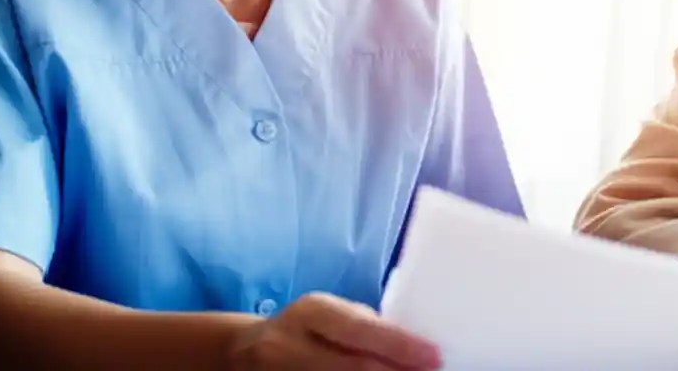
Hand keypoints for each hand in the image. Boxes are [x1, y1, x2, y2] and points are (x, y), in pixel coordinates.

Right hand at [225, 293, 440, 370]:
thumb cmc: (307, 329)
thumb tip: (417, 348)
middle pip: (352, 368)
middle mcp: (287, 345)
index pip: (359, 330)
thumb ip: (367, 327)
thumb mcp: (331, 315)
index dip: (398, 345)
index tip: (434, 357)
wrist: (243, 352)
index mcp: (310, 312)